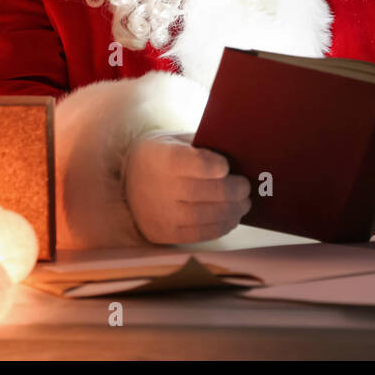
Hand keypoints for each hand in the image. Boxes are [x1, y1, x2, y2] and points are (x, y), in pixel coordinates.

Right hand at [122, 133, 251, 243]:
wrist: (129, 179)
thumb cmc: (163, 155)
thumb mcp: (176, 140)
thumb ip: (203, 146)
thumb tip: (240, 157)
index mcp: (161, 157)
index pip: (190, 163)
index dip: (212, 166)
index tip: (226, 166)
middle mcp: (158, 187)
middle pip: (201, 193)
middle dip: (232, 191)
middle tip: (246, 188)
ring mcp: (159, 213)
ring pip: (202, 216)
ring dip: (231, 211)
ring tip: (244, 204)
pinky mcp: (163, 233)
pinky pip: (197, 235)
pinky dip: (219, 227)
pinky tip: (231, 219)